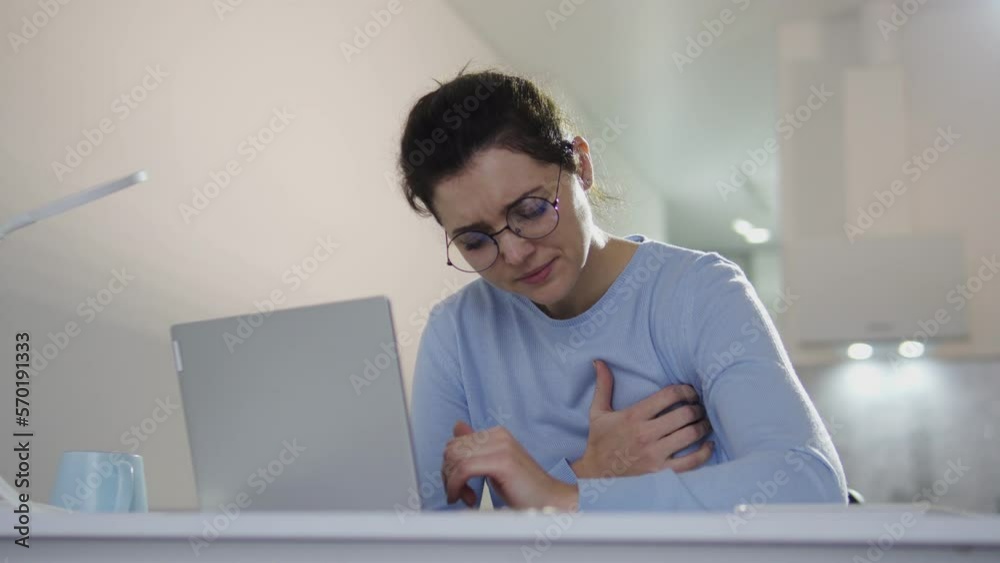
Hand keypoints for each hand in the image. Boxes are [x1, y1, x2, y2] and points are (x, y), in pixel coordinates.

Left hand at [442, 421, 577, 510]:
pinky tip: (470, 499)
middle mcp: (498, 435)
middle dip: (449, 475)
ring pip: (456, 459)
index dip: (450, 467)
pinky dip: (458, 486)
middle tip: (462, 494)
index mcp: (496, 433)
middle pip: (452, 450)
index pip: (455, 443)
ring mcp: (501, 446)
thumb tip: (457, 426)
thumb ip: (475, 446)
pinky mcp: (502, 461)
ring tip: (468, 498)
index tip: (459, 486)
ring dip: (454, 484)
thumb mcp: (494, 464)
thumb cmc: (523, 488)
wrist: (550, 500)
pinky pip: (464, 470)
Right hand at [571, 360, 713, 478]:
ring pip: (690, 435)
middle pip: (684, 414)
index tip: (690, 392)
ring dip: (703, 426)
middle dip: (697, 408)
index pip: (669, 395)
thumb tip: (599, 361)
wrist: (594, 475)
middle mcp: (645, 434)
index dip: (685, 390)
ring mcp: (654, 454)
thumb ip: (603, 385)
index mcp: (633, 416)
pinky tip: (709, 445)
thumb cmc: (599, 442)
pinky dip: (705, 453)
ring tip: (705, 423)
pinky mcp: (661, 472)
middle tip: (700, 408)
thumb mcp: (598, 412)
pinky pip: (691, 462)